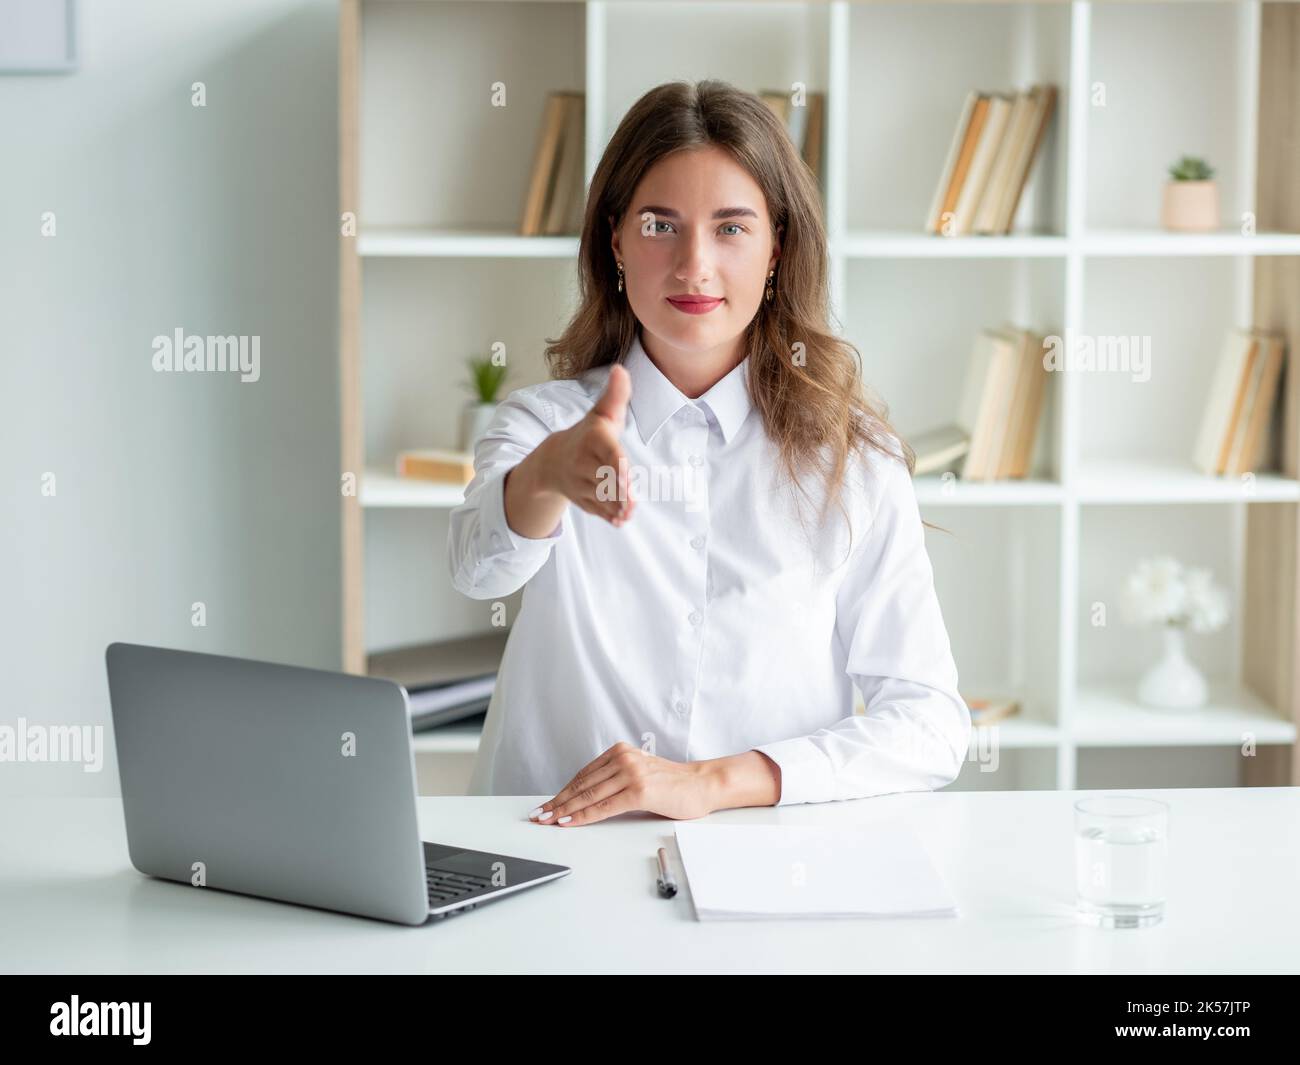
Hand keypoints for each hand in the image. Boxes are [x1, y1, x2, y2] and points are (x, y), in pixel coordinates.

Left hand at [527, 742, 716, 825]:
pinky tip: (570, 821)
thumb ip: (614, 779)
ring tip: (548, 821)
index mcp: (620, 751)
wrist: (702, 784)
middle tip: (539, 815)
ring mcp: (631, 773)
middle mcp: (623, 758)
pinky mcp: (640, 790)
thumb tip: (584, 798)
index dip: (562, 791)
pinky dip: (584, 815)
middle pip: (581, 785)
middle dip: (557, 802)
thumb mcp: (638, 773)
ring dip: (565, 810)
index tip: (546, 804)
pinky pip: (605, 807)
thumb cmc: (672, 784)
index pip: (583, 775)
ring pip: (589, 796)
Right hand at [540, 364, 635, 527]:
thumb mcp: (601, 413)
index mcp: (593, 439)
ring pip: (601, 497)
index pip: (608, 454)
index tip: (626, 478)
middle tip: (631, 504)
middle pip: (605, 479)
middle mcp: (583, 462)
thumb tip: (621, 369)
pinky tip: (619, 521)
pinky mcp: (581, 499)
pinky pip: (595, 510)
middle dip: (618, 492)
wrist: (552, 460)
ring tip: (628, 513)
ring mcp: (580, 483)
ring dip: (615, 507)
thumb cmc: (589, 434)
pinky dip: (607, 516)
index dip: (617, 466)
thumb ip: (615, 395)